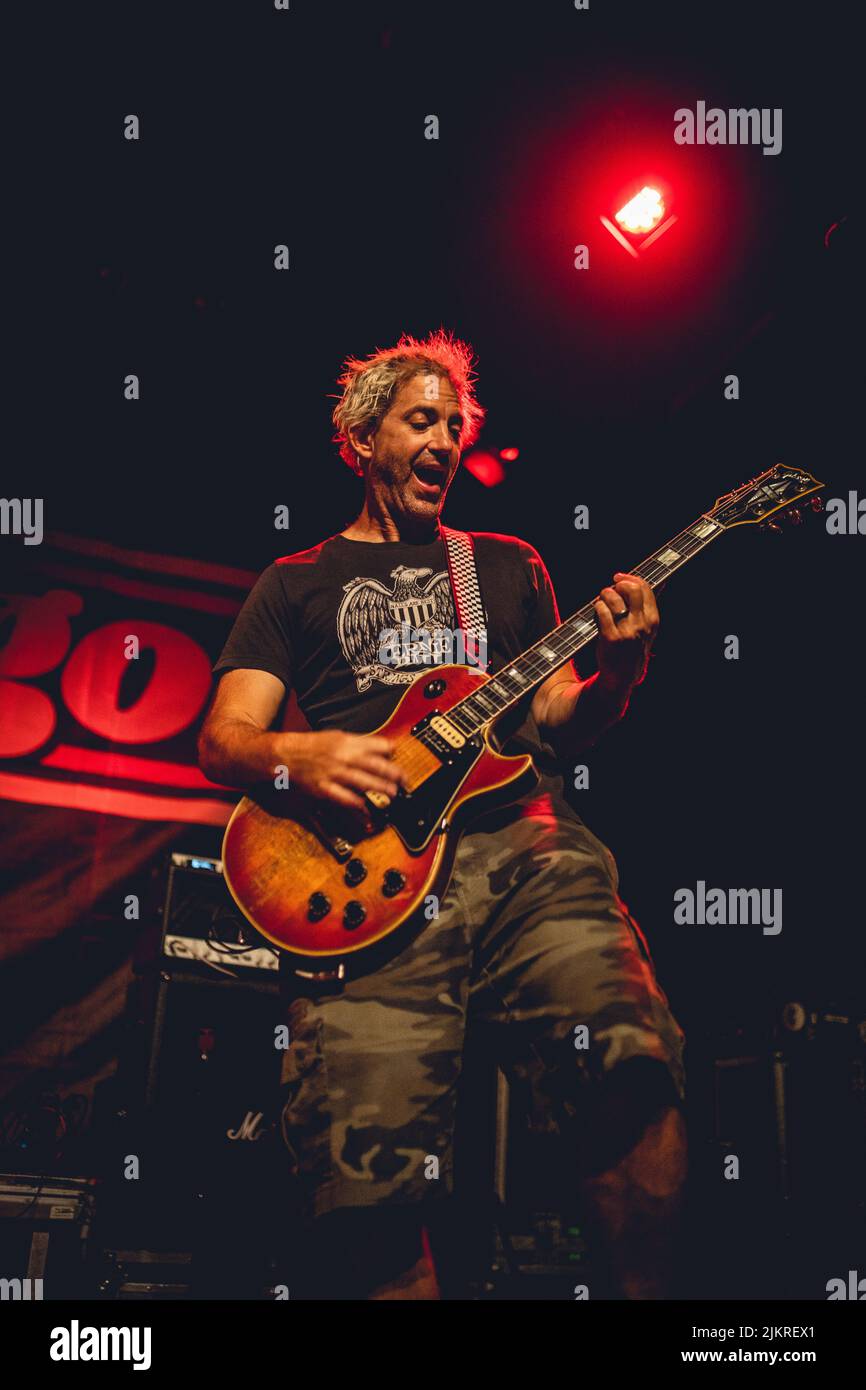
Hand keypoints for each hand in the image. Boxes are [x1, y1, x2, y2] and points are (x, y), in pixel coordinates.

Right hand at [282, 729, 408, 814]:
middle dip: (394, 774)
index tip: (399, 757)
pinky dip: (359, 806)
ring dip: (382, 789)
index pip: (378, 745)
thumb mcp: (336, 736)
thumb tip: (380, 748)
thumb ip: (358, 743)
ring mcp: (335, 774)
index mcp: (348, 742)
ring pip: (365, 783)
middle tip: (404, 780)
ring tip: (393, 794)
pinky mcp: (326, 789)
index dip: (392, 751)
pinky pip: (346, 799)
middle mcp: (344, 757)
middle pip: (376, 765)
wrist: (286, 754)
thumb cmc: (311, 746)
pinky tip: (367, 811)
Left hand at [593, 572, 658, 694]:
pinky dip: (597, 607)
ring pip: (614, 598)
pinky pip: (602, 611)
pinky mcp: (611, 637)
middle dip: (617, 584)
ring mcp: (627, 631)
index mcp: (653, 620)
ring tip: (601, 601)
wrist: (622, 676)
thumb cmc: (632, 649)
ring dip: (604, 595)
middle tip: (610, 589)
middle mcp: (642, 625)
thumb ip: (648, 607)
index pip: (645, 588)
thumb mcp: (647, 630)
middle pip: (631, 589)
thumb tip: (659, 582)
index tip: (619, 577)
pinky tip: (597, 612)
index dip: (630, 578)